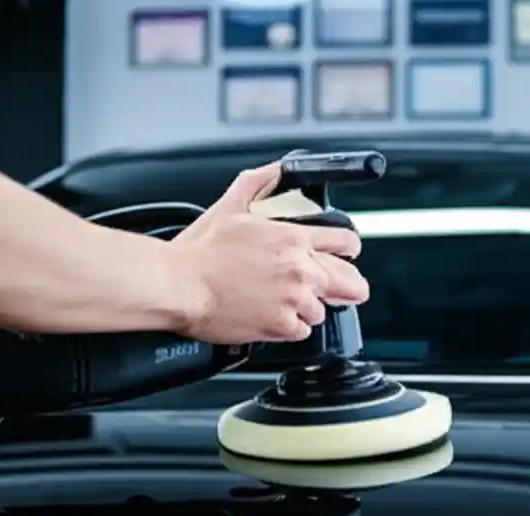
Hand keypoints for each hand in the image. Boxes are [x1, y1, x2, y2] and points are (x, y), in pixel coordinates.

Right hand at [170, 163, 370, 343]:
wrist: (180, 284)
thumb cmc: (199, 250)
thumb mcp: (232, 206)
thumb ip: (260, 184)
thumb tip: (277, 169)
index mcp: (292, 238)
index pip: (344, 242)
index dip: (349, 250)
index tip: (347, 255)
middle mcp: (300, 269)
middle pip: (350, 282)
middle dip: (348, 287)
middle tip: (339, 291)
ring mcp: (293, 300)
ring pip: (321, 310)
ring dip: (305, 308)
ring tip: (280, 302)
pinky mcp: (282, 326)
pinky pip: (302, 331)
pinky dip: (289, 327)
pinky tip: (271, 317)